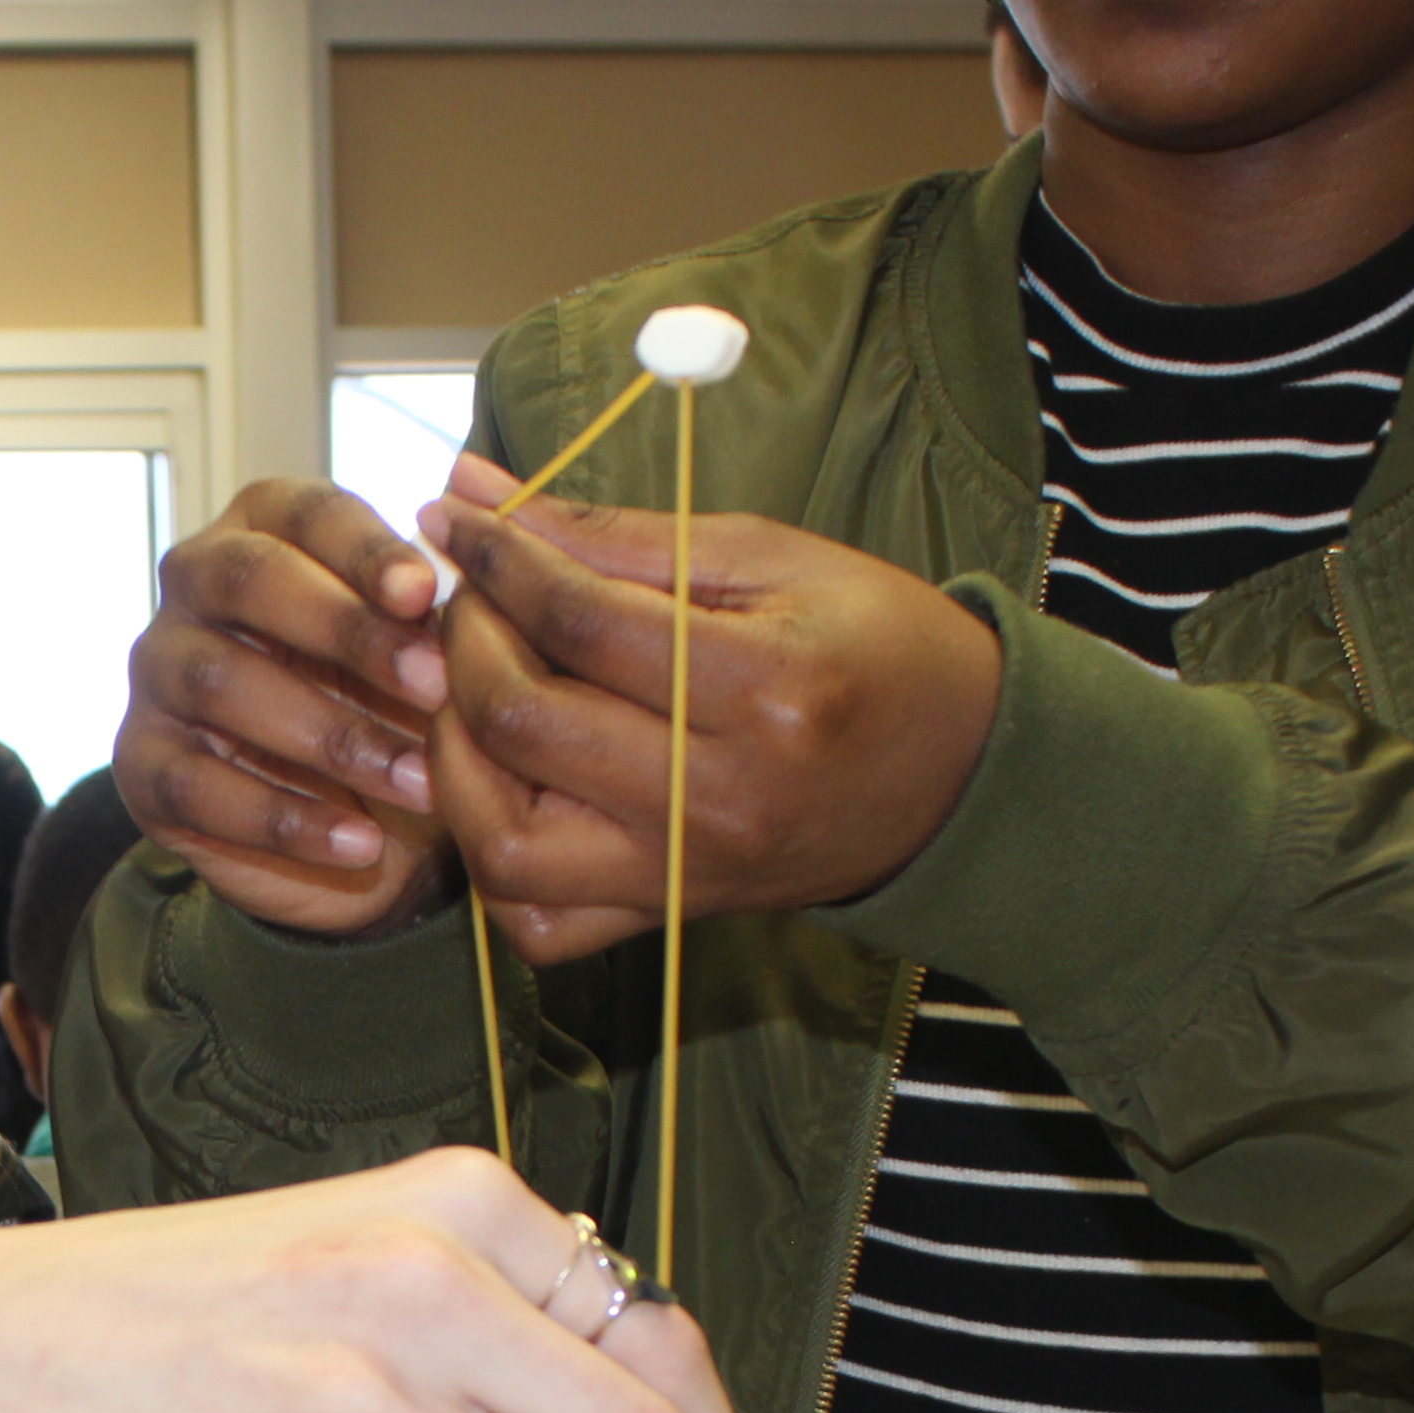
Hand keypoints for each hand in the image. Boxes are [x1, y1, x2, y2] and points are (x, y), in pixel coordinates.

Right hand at [115, 479, 463, 938]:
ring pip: (223, 683)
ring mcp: (158, 672)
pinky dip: (286, 821)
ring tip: (419, 781)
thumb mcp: (428, 656)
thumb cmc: (395, 708)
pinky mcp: (143, 764)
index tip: (428, 595)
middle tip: (435, 686)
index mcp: (267, 528)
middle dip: (346, 630)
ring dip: (331, 735)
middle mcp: (195, 584)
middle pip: (248, 579)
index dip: (366, 552)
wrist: (361, 828)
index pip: (307, 515)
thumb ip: (436, 615)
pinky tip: (360, 844)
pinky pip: (201, 788)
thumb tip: (467, 582)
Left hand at [417, 452, 1005, 966]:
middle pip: (525, 726)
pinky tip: (501, 783)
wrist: (956, 770)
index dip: (501, 560)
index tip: (463, 521)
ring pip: (506, 846)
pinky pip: (539, 920)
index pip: (582, 622)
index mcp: (766, 691)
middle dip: (465, 646)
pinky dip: (491, 858)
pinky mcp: (669, 914)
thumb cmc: (874, 645)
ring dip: (457, 762)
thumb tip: (477, 492)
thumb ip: (613, 534)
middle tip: (468, 602)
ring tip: (471, 694)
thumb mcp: (767, 558)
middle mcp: (721, 798)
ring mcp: (688, 873)